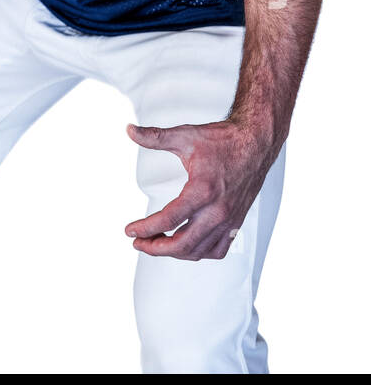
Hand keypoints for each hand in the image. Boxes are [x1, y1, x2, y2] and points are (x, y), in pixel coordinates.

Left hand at [124, 119, 274, 260]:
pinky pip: (217, 250)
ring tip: (157, 244)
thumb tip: (130, 130)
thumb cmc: (223, 140)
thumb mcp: (184, 136)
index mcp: (203, 190)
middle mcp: (217, 210)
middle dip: (155, 248)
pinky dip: (199, 253)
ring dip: (174, 253)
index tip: (130, 231)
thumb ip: (154, 136)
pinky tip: (186, 246)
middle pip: (182, 244)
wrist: (255, 143)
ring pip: (198, 251)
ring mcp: (229, 220)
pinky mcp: (236, 223)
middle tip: (139, 243)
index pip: (168, 219)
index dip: (145, 228)